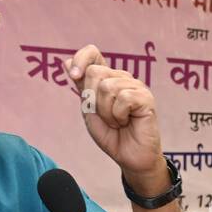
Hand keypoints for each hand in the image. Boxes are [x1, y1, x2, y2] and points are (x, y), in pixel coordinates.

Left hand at [65, 45, 166, 193]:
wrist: (129, 158)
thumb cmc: (111, 135)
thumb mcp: (89, 110)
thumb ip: (81, 87)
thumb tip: (65, 60)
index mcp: (107, 78)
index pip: (92, 53)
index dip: (81, 59)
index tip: (74, 76)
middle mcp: (122, 78)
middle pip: (95, 72)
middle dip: (92, 100)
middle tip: (105, 117)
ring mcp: (136, 86)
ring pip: (107, 87)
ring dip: (106, 112)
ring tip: (117, 122)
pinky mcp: (146, 97)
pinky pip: (122, 98)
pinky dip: (118, 115)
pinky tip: (127, 122)